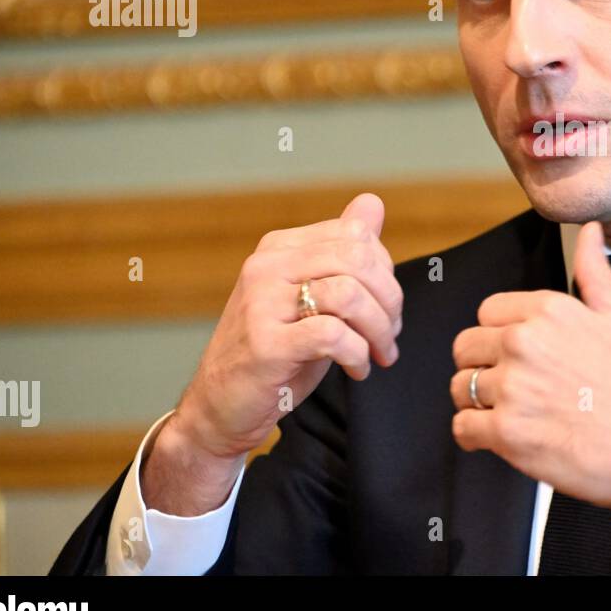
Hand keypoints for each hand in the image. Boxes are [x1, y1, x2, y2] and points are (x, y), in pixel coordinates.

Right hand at [174, 192, 402, 461]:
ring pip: (350, 294)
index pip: (356, 234)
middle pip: (358, 259)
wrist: (220, 407)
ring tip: (378, 354)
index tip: (389, 308)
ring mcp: (262, 303)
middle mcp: (267, 266)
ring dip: (378, 331)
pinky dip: (358, 354)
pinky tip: (357, 369)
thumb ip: (342, 252)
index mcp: (280, 248)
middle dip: (390, 301)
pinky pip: (333, 335)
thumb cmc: (275, 353)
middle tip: (390, 335)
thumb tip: (373, 203)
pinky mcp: (265, 344)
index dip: (386, 272)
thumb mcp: (312, 297)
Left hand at [449, 221, 610, 543]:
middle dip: (482, 367)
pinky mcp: (506, 431)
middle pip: (465, 347)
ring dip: (479, 404)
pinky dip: (477, 436)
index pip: (486, 312)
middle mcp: (525, 343)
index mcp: (547, 311)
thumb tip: (590, 232)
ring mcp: (513, 387)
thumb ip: (594, 272)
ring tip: (515, 413)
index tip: (516, 356)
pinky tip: (506, 437)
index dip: (499, 337)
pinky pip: (463, 427)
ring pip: (460, 388)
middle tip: (514, 388)